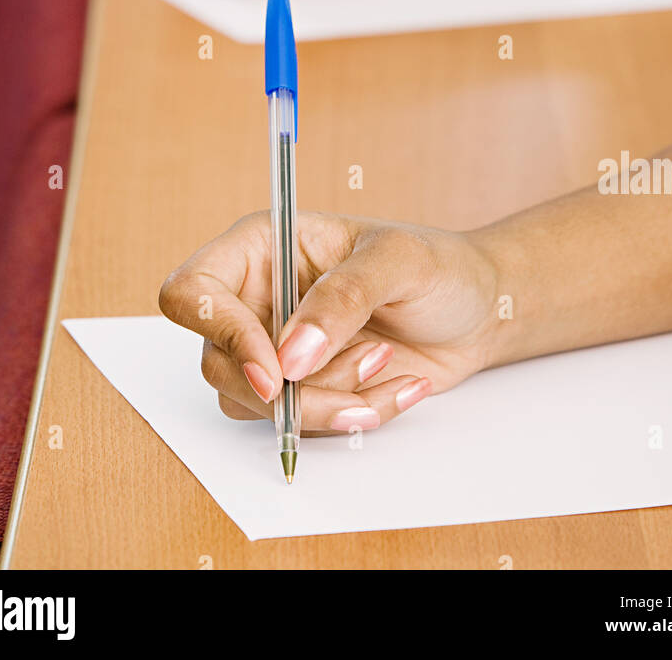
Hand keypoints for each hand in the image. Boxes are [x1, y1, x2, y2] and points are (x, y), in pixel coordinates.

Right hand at [159, 211, 502, 433]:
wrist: (477, 313)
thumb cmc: (438, 266)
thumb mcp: (399, 261)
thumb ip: (343, 298)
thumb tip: (291, 356)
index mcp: (262, 246)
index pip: (193, 291)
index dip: (222, 334)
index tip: (278, 370)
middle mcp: (257, 297)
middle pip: (219, 363)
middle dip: (293, 386)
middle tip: (368, 364)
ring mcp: (275, 347)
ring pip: (255, 404)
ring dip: (326, 402)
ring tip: (387, 364)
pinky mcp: (301, 389)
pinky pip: (296, 425)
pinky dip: (350, 417)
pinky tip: (397, 386)